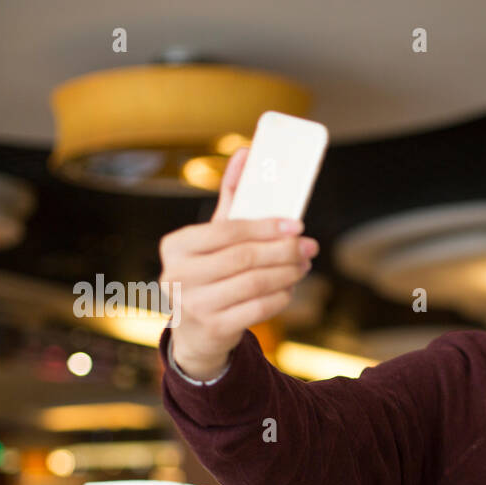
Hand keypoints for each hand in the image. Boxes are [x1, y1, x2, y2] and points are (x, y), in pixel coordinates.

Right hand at [158, 147, 317, 379]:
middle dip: (284, 250)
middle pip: (244, 258)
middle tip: (310, 246)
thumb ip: (231, 199)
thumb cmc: (209, 272)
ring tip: (303, 264)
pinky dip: (280, 296)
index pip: (227, 231)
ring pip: (255, 283)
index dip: (266, 226)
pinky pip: (259, 308)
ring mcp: (193, 305)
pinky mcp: (213, 328)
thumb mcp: (214, 238)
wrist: (196, 331)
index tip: (297, 223)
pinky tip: (289, 287)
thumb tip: (247, 153)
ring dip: (287, 273)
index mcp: (176, 245)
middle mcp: (178, 275)